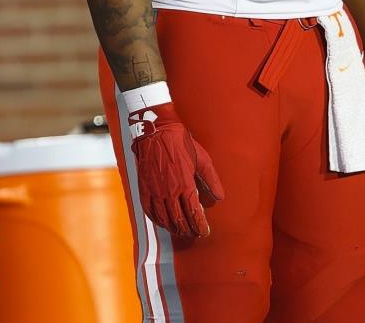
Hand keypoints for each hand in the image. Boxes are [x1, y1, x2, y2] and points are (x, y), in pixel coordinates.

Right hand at [127, 98, 223, 238]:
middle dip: (188, 230)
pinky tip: (162, 223)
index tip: (204, 231)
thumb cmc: (181, 143)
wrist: (156, 131)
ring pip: (164, 218)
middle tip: (194, 234)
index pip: (194, 213)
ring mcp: (155, 191)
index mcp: (185, 185)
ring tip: (180, 232)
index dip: (200, 225)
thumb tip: (220, 197)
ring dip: (173, 228)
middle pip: (179, 220)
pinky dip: (157, 220)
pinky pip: (149, 210)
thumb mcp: (202, 159)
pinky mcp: (144, 188)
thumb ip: (211, 180)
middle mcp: (169, 192)